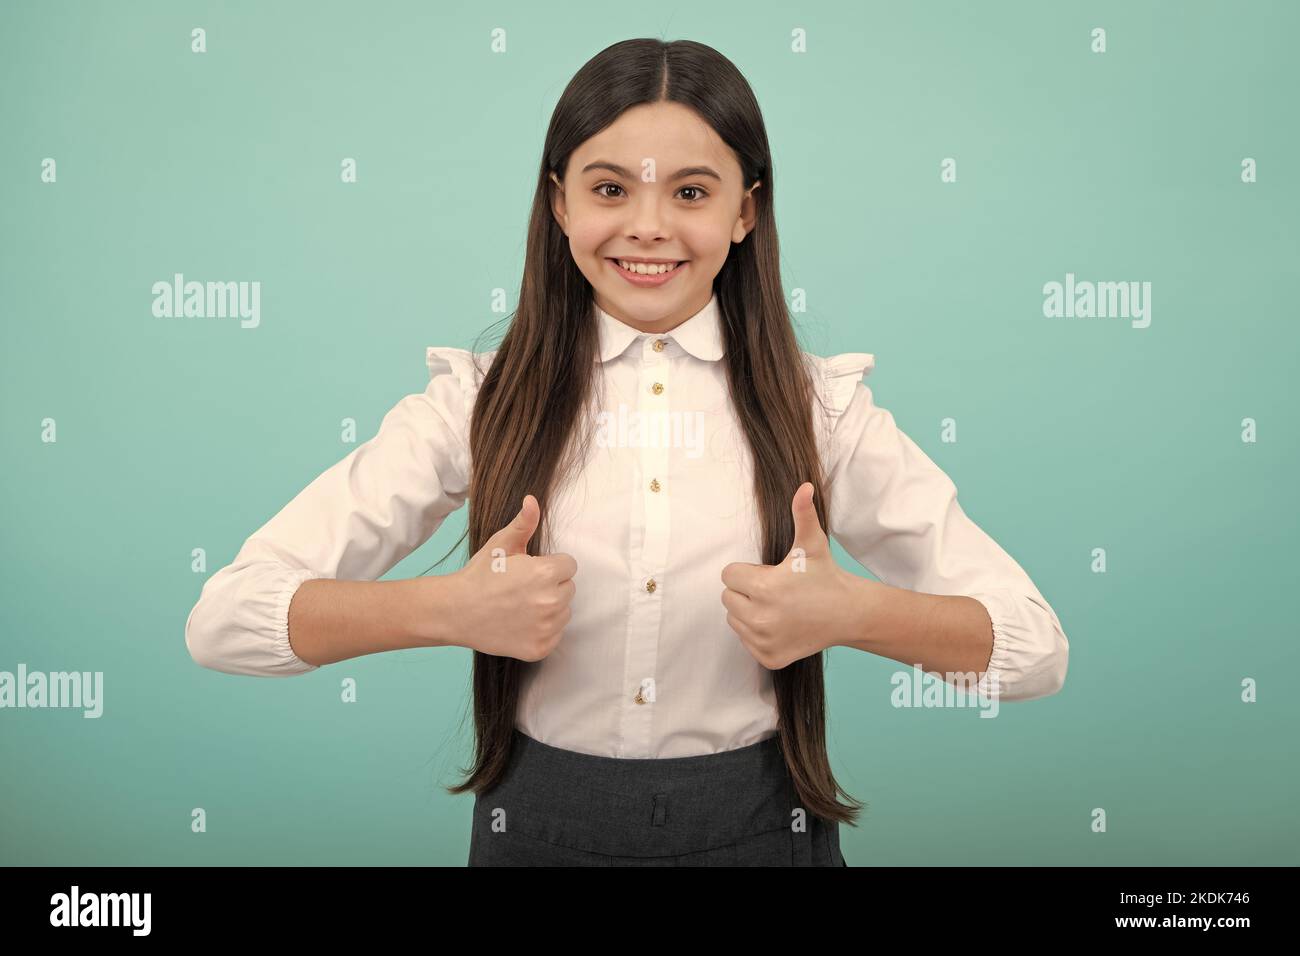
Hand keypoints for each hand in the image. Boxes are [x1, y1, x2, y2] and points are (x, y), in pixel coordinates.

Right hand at [448, 494, 576, 660]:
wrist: (455, 612)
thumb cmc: (479, 575)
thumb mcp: (500, 544)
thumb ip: (523, 523)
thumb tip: (533, 500)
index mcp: (546, 573)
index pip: (569, 566)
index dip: (549, 566)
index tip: (529, 571)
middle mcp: (551, 601)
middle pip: (568, 589)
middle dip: (551, 586)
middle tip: (522, 589)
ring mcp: (546, 628)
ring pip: (564, 612)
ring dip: (549, 608)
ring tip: (520, 606)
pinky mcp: (540, 648)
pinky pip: (555, 635)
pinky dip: (542, 631)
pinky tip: (520, 624)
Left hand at [720, 482, 867, 669]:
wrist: (848, 614)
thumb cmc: (825, 576)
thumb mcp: (812, 544)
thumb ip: (803, 514)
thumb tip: (804, 486)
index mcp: (764, 589)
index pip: (728, 576)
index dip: (747, 571)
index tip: (769, 573)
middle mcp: (760, 619)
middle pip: (728, 598)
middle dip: (746, 591)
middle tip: (775, 590)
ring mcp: (764, 641)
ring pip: (734, 620)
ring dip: (749, 612)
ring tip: (778, 606)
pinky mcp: (769, 658)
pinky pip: (746, 641)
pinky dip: (758, 634)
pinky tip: (781, 624)